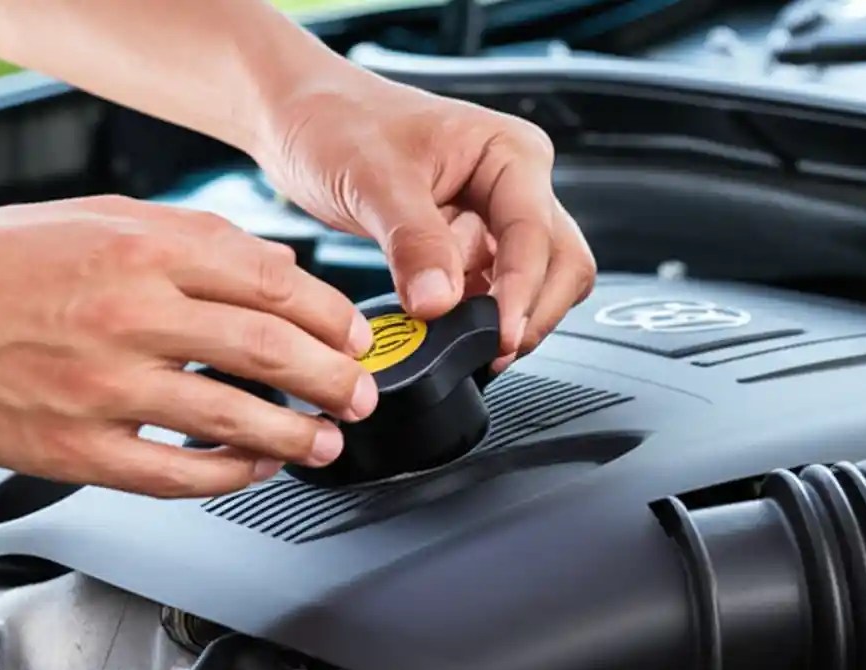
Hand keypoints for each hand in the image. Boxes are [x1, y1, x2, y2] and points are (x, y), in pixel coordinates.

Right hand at [0, 196, 376, 496]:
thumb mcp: (95, 217)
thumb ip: (192, 235)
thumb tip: (277, 264)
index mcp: (139, 248)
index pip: (270, 281)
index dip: (330, 314)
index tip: (354, 335)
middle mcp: (128, 314)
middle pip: (267, 349)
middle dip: (334, 377)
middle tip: (359, 394)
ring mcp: (103, 388)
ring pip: (231, 418)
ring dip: (296, 434)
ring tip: (326, 441)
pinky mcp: (77, 449)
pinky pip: (174, 474)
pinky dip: (227, 476)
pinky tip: (253, 471)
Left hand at [255, 71, 595, 370]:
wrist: (303, 120)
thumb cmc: (339, 123)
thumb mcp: (372, 179)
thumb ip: (412, 241)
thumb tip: (440, 302)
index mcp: (509, 152)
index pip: (537, 234)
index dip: (521, 292)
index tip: (496, 336)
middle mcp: (514, 185)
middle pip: (562, 264)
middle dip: (531, 313)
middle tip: (488, 352)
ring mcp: (495, 219)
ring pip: (535, 284)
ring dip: (505, 319)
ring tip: (461, 346)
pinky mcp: (469, 248)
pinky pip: (491, 293)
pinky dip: (476, 319)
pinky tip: (443, 333)